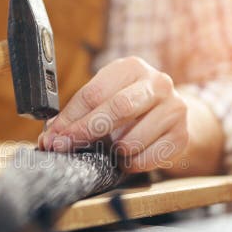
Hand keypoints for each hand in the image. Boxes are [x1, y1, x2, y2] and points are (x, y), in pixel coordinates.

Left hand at [38, 57, 188, 172]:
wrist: (171, 116)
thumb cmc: (130, 108)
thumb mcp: (105, 100)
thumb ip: (78, 115)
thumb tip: (50, 137)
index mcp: (132, 68)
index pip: (94, 93)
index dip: (70, 118)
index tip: (54, 136)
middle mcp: (157, 83)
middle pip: (117, 109)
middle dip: (86, 132)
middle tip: (66, 147)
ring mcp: (174, 109)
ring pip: (131, 140)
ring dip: (112, 152)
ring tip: (109, 150)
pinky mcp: (181, 135)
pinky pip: (145, 159)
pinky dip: (129, 164)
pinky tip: (127, 157)